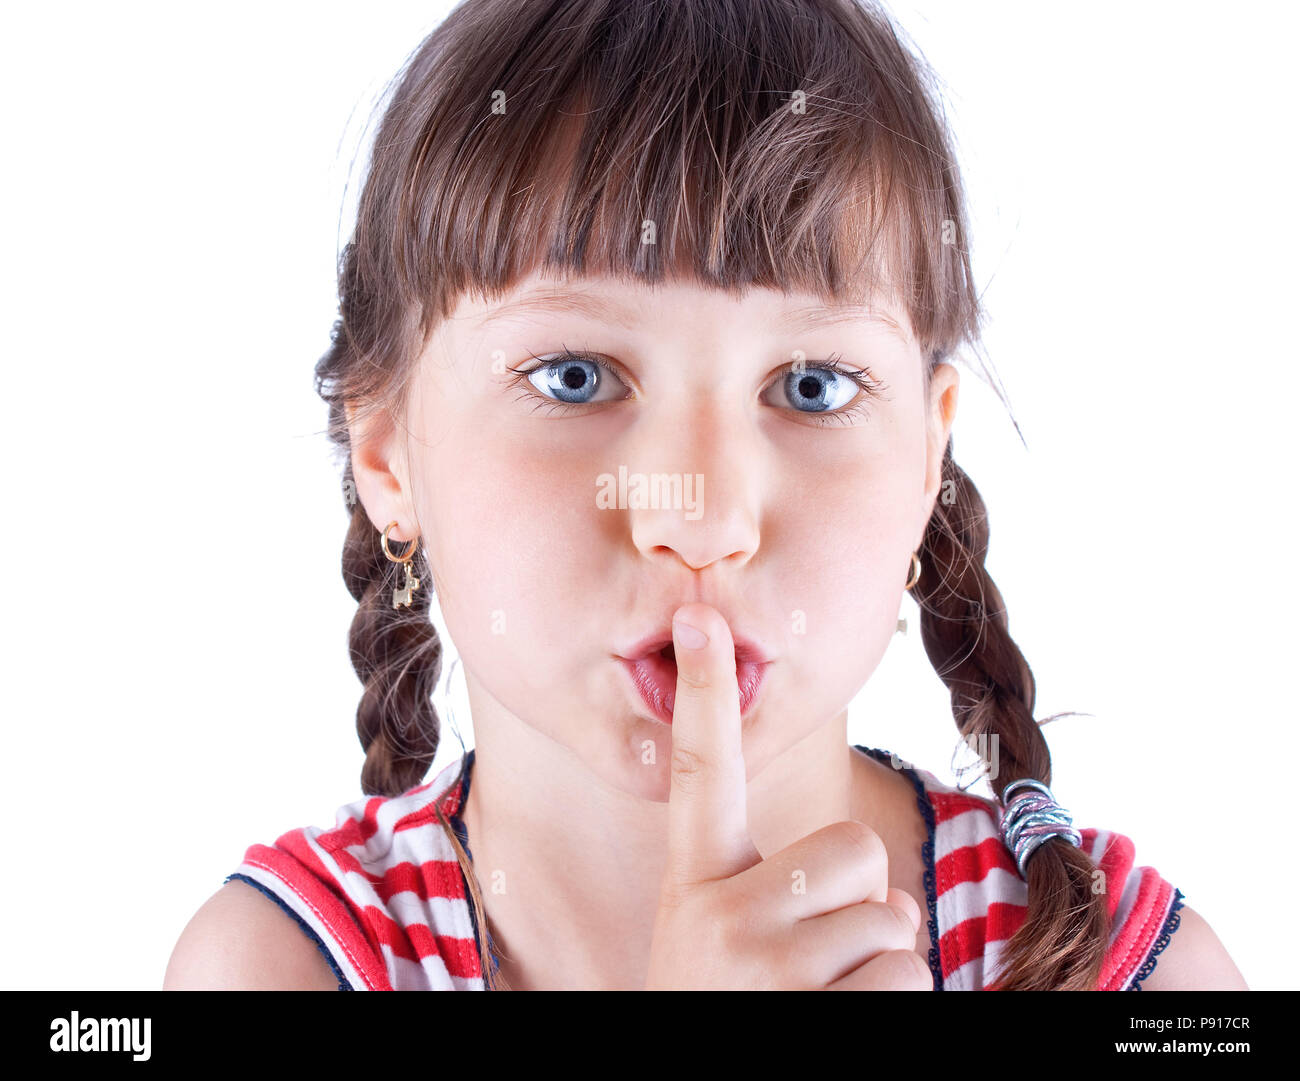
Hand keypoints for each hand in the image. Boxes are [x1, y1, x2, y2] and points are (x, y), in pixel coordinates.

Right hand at [643, 602, 929, 989]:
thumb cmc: (738, 1009)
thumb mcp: (726, 945)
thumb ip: (775, 895)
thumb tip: (887, 893)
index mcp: (697, 887)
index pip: (702, 771)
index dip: (704, 691)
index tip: (698, 616)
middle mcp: (718, 919)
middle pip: (855, 849)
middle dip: (863, 901)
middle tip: (815, 958)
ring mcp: (763, 971)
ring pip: (893, 920)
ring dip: (881, 966)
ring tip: (820, 1004)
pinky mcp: (816, 1012)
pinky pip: (908, 975)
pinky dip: (896, 1007)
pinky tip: (838, 1026)